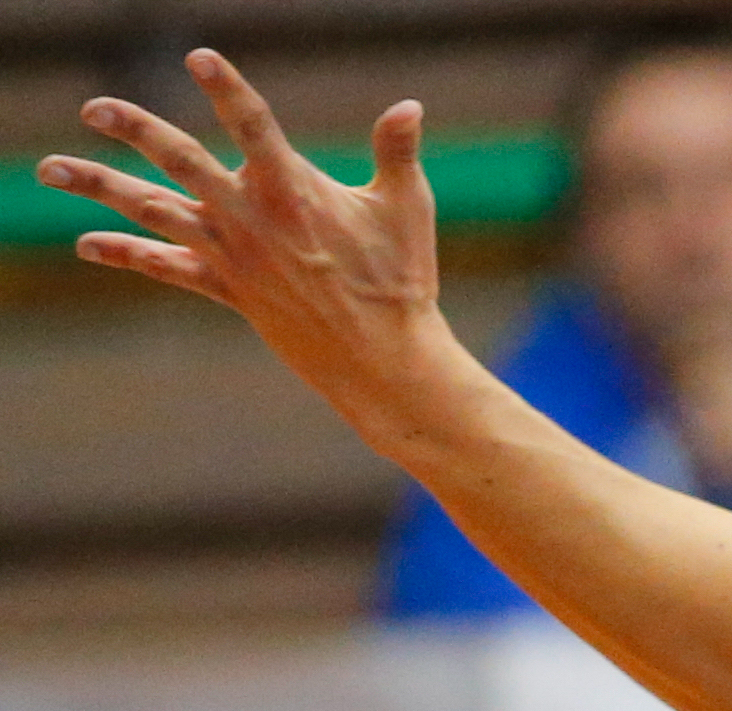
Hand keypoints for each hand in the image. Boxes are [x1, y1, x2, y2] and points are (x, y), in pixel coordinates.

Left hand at [43, 56, 457, 426]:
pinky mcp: (227, 289)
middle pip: (179, 160)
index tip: (197, 56)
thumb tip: (409, 106)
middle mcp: (251, 217)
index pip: (253, 125)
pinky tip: (86, 244)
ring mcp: (232, 254)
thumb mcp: (406, 210)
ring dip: (98, 187)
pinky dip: (125, 255)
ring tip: (49, 168)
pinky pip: (166, 268)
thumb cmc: (401, 282)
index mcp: (294, 191)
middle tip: (94, 108)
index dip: (226, 88)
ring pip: (152, 211)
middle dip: (133, 129)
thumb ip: (397, 153)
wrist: (383, 362)